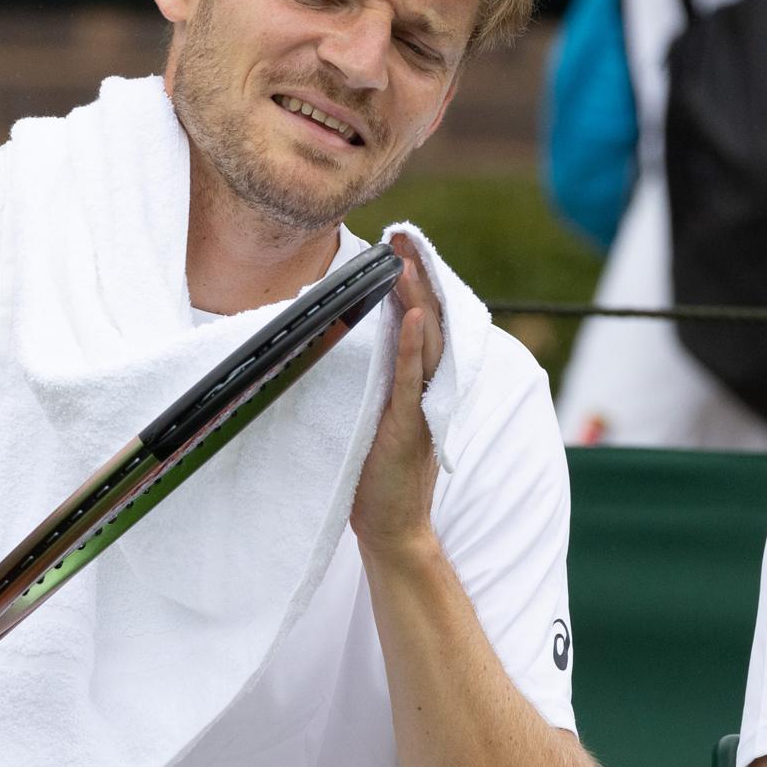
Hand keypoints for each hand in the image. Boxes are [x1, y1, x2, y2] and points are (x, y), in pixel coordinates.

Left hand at [349, 233, 443, 558]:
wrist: (394, 530)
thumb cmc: (375, 480)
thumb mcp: (367, 420)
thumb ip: (366, 387)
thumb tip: (337, 351)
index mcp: (415, 386)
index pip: (418, 324)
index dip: (410, 285)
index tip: (396, 248)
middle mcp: (426, 390)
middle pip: (429, 321)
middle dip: (417, 276)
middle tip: (403, 235)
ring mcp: (421, 408)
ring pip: (428, 342)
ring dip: (419, 297)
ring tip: (408, 260)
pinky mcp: (409, 427)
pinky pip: (414, 381)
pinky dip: (417, 347)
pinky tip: (416, 315)